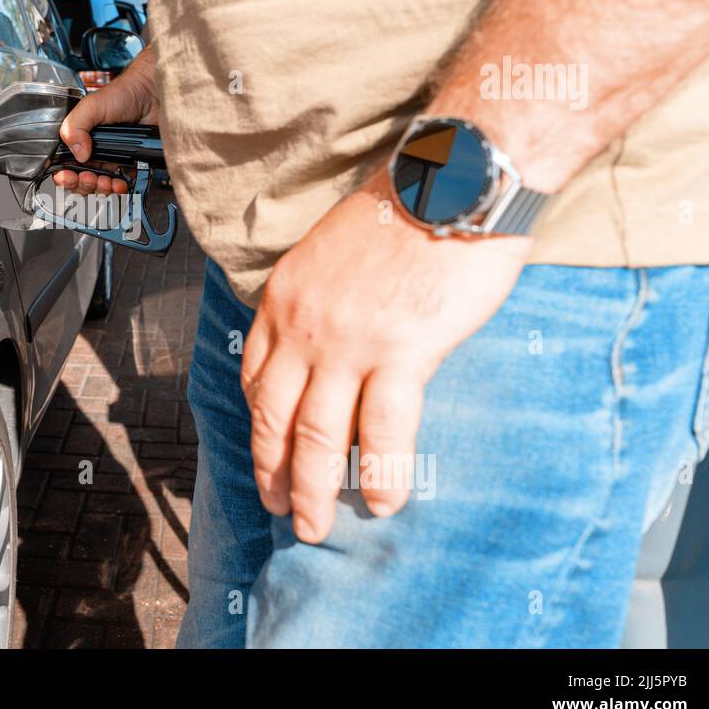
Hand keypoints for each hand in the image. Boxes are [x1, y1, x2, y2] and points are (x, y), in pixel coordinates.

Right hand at [54, 44, 158, 195]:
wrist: (153, 94)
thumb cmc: (123, 94)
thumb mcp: (91, 106)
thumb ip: (75, 126)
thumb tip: (78, 154)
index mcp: (80, 137)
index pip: (66, 164)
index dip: (65, 174)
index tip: (67, 177)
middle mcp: (94, 149)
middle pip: (82, 178)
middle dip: (83, 183)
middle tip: (89, 178)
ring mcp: (113, 157)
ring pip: (101, 184)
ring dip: (100, 188)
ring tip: (105, 181)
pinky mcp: (131, 163)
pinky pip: (122, 182)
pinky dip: (119, 187)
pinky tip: (120, 182)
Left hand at [240, 174, 530, 542]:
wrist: (453, 181)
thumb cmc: (405, 209)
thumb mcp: (333, 249)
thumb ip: (321, 299)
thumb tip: (333, 343)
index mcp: (285, 297)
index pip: (255, 375)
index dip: (258, 423)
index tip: (266, 452)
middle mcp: (303, 324)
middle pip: (275, 415)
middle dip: (272, 470)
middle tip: (279, 509)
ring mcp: (348, 342)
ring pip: (317, 434)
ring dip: (313, 488)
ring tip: (315, 527)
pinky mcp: (401, 352)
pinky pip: (383, 432)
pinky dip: (380, 475)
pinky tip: (384, 504)